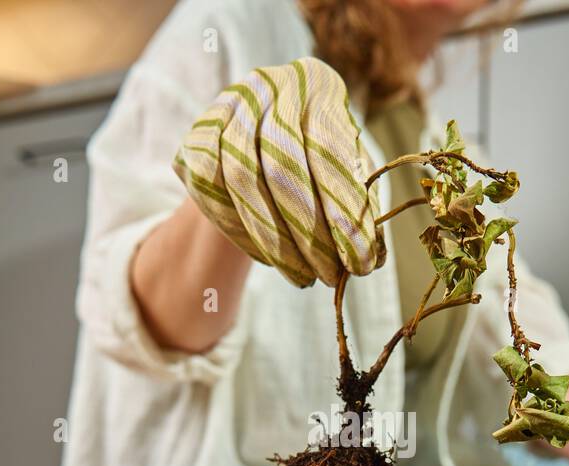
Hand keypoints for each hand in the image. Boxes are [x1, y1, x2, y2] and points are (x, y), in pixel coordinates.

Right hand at [172, 57, 383, 287]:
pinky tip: (267, 259)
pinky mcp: (197, 136)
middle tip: (329, 277)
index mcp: (318, 85)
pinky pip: (211, 191)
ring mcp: (226, 107)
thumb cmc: (321, 160)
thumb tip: (371, 257)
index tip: (361, 263)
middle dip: (308, 234)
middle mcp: (268, 85)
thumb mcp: (347, 171)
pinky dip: (240, 232)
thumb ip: (359, 204)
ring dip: (273, 240)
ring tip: (302, 277)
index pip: (329, 153)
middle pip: (282, 167)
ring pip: (242, 180)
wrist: (264, 139)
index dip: (344, 213)